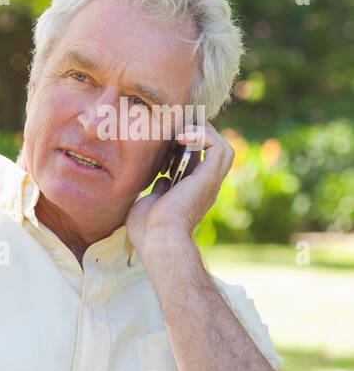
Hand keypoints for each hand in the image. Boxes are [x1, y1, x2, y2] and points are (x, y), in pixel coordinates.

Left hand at [126, 123, 233, 252]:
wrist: (158, 239)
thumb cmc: (148, 230)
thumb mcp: (152, 203)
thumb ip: (160, 189)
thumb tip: (161, 181)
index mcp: (192, 192)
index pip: (199, 162)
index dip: (186, 146)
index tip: (166, 142)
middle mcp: (205, 186)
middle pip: (214, 151)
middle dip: (197, 135)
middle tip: (176, 131)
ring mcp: (209, 182)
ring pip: (222, 147)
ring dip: (203, 133)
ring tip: (182, 131)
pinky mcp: (209, 178)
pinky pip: (218, 147)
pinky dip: (203, 136)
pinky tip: (183, 136)